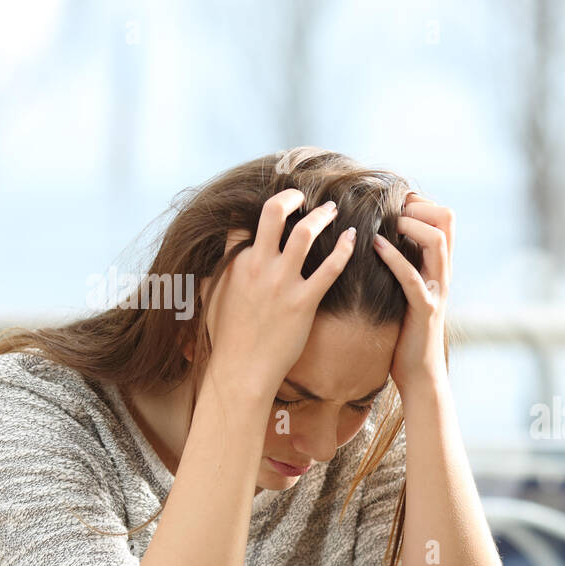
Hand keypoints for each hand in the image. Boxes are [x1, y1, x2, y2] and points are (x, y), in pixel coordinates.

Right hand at [202, 188, 355, 398]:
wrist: (241, 370)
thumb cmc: (225, 339)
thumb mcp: (211, 300)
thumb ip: (214, 277)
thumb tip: (211, 269)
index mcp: (234, 263)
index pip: (245, 220)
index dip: (259, 207)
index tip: (277, 204)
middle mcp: (258, 266)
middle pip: (273, 212)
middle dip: (291, 197)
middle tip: (304, 195)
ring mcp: (281, 283)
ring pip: (304, 234)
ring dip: (321, 217)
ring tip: (331, 210)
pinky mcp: (303, 302)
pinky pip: (329, 269)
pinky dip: (344, 249)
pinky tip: (353, 237)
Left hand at [372, 191, 450, 397]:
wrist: (421, 374)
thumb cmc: (408, 334)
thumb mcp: (408, 291)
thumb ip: (403, 266)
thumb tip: (379, 240)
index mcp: (439, 266)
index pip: (444, 217)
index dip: (420, 201)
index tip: (393, 203)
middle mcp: (443, 273)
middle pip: (447, 219)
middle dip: (418, 205)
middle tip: (390, 210)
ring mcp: (436, 290)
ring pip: (437, 241)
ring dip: (410, 225)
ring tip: (387, 223)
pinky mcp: (424, 309)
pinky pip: (412, 277)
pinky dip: (394, 257)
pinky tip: (375, 246)